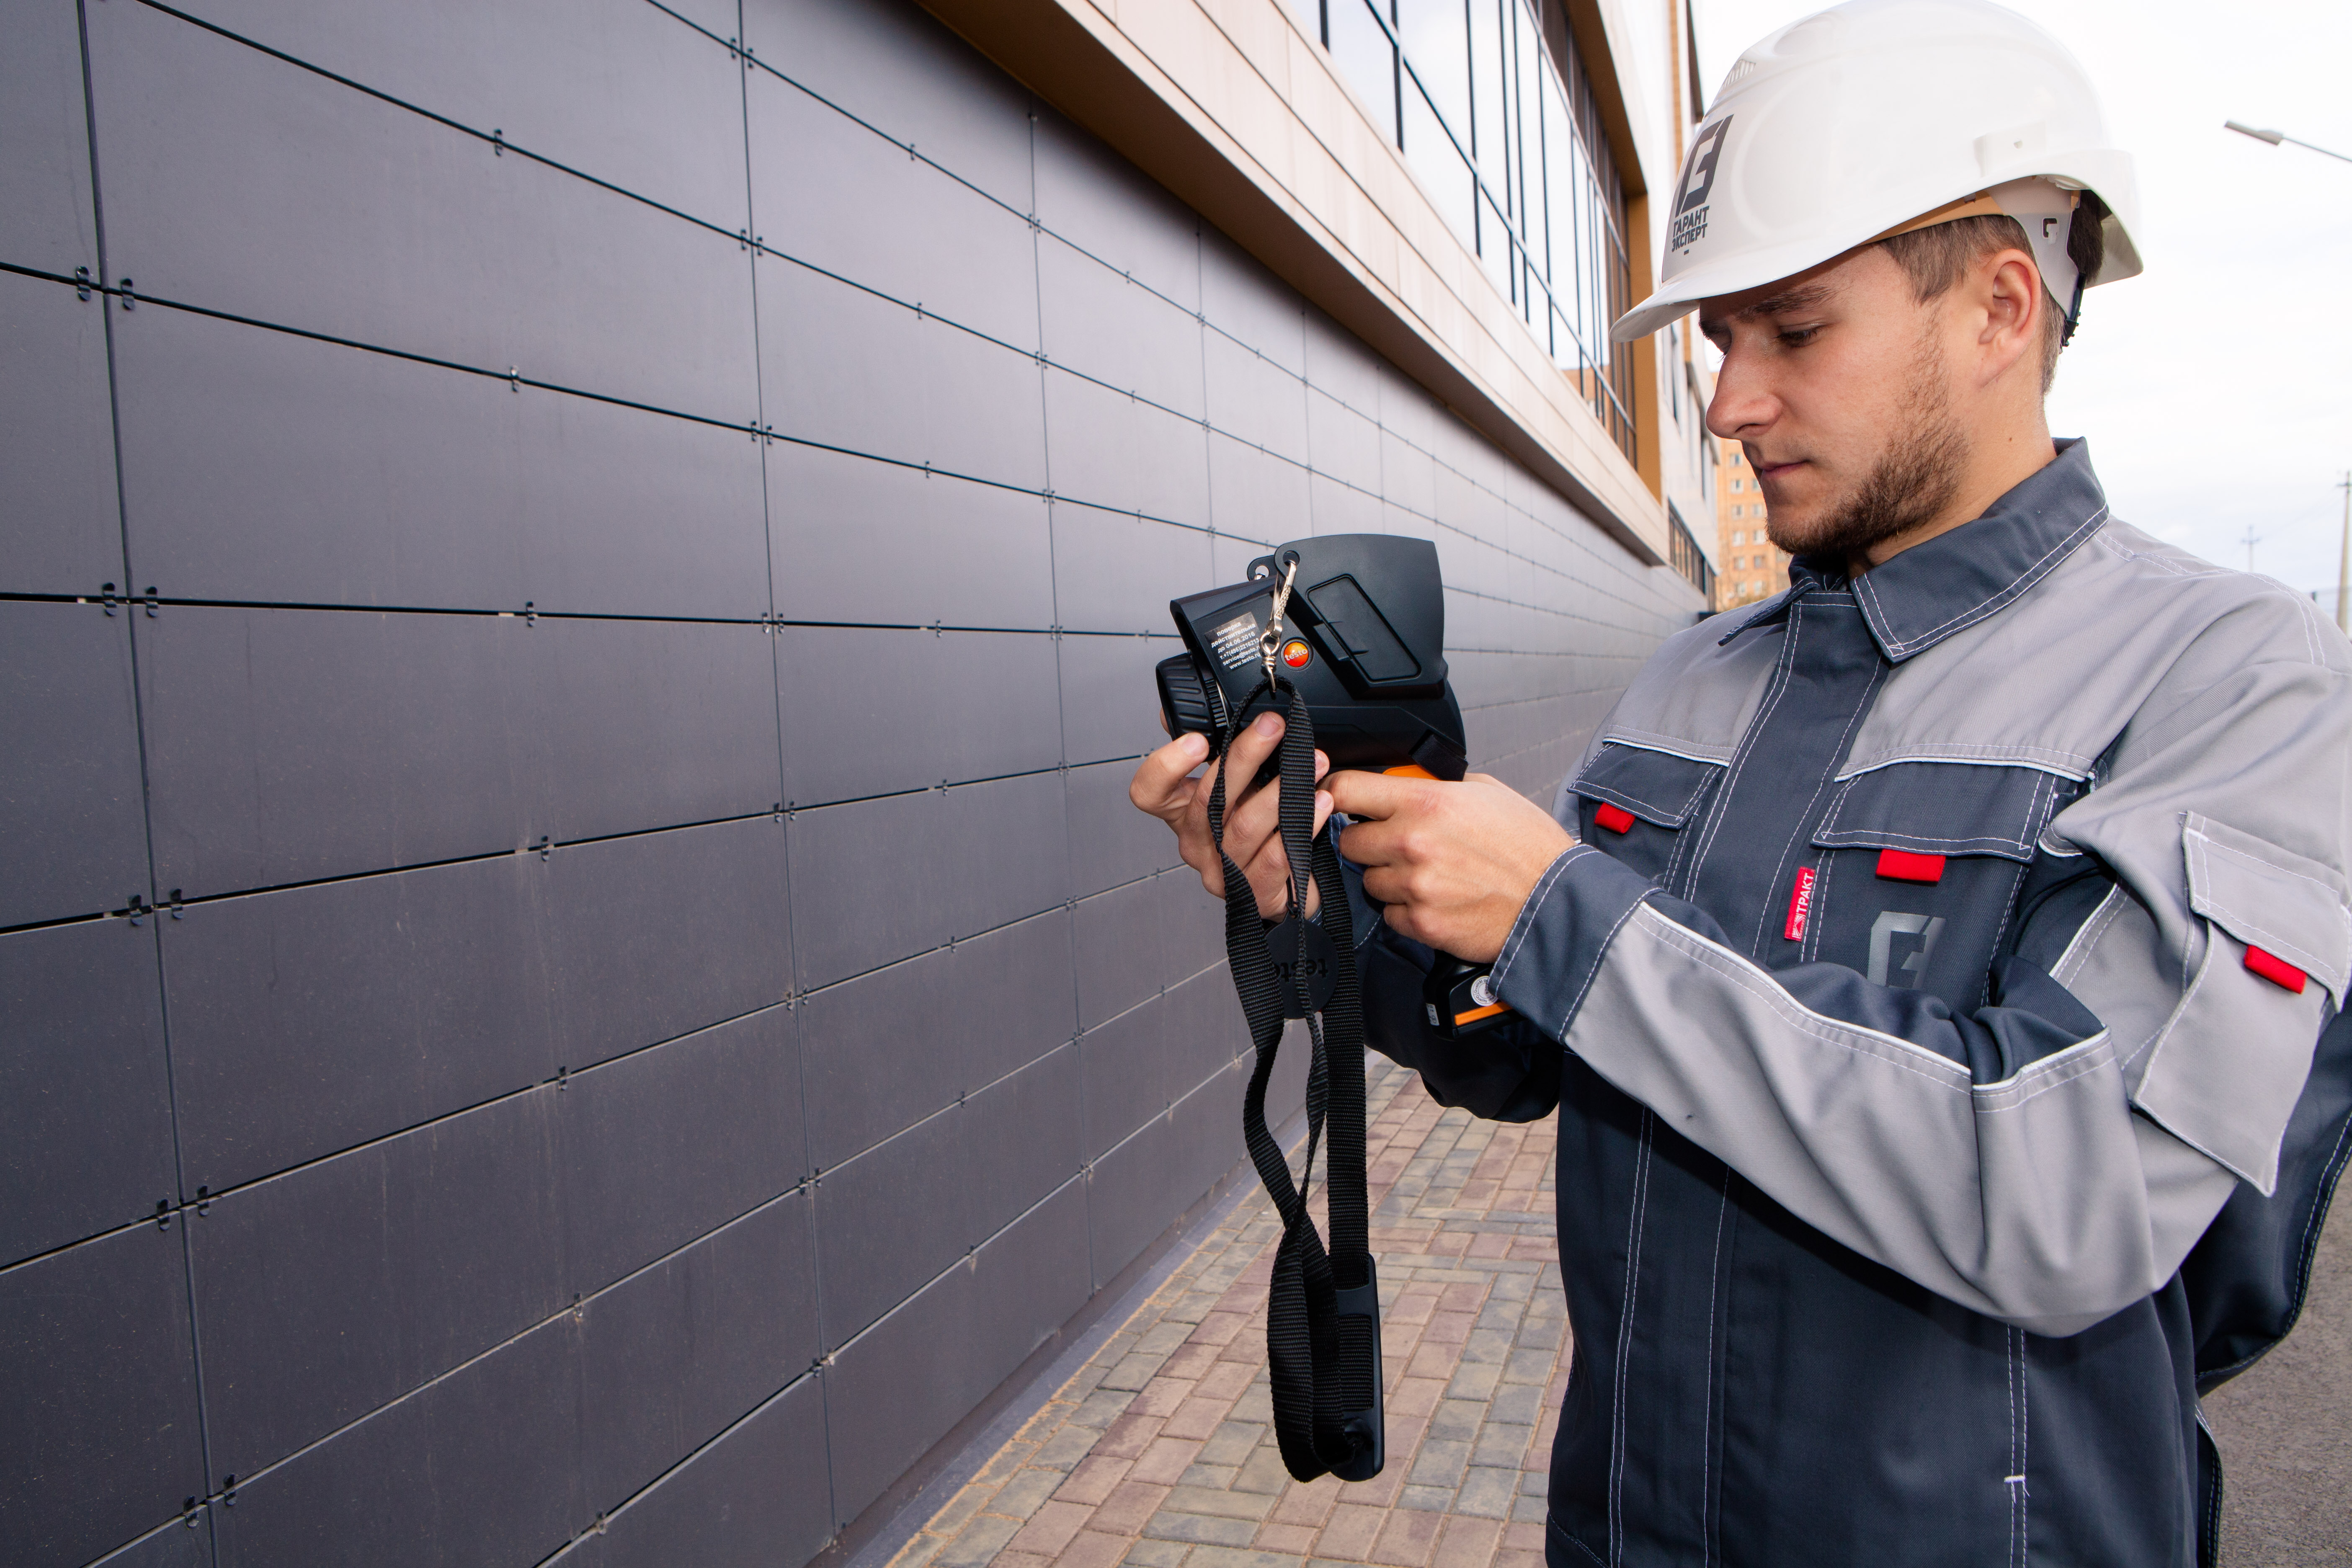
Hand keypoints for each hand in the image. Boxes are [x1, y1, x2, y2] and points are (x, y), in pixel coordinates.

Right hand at [1129, 713, 1331, 918]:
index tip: (1198, 740)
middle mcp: (1197, 842)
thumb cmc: (1261, 830)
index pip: (1149, 792)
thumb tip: (1177, 708)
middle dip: (1242, 757)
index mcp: (1183, 811)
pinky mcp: (1253, 893)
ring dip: (1281, 792)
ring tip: (1312, 765)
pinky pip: (1272, 859)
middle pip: (1205, 800)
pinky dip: (1299, 828)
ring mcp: (1222, 871)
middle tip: (1273, 727)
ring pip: (1243, 827)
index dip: (1165, 766)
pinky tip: (1318, 804)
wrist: (1290, 886)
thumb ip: (1213, 747)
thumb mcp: (1237, 785)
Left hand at [1326, 771, 1573, 961]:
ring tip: (1428, 874)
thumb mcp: (1484, 792)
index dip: (1335, 793)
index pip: (1346, 789)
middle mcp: (1412, 842)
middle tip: (1397, 844)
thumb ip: (1433, 786)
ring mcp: (1414, 886)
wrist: (1555, 901)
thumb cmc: (1527, 846)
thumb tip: (1400, 785)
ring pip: (1368, 881)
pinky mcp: (1420, 923)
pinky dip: (1405, 909)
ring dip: (1388, 878)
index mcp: (1426, 802)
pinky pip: (1388, 914)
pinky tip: (1436, 899)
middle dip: (1368, 841)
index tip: (1336, 799)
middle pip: (1349, 840)